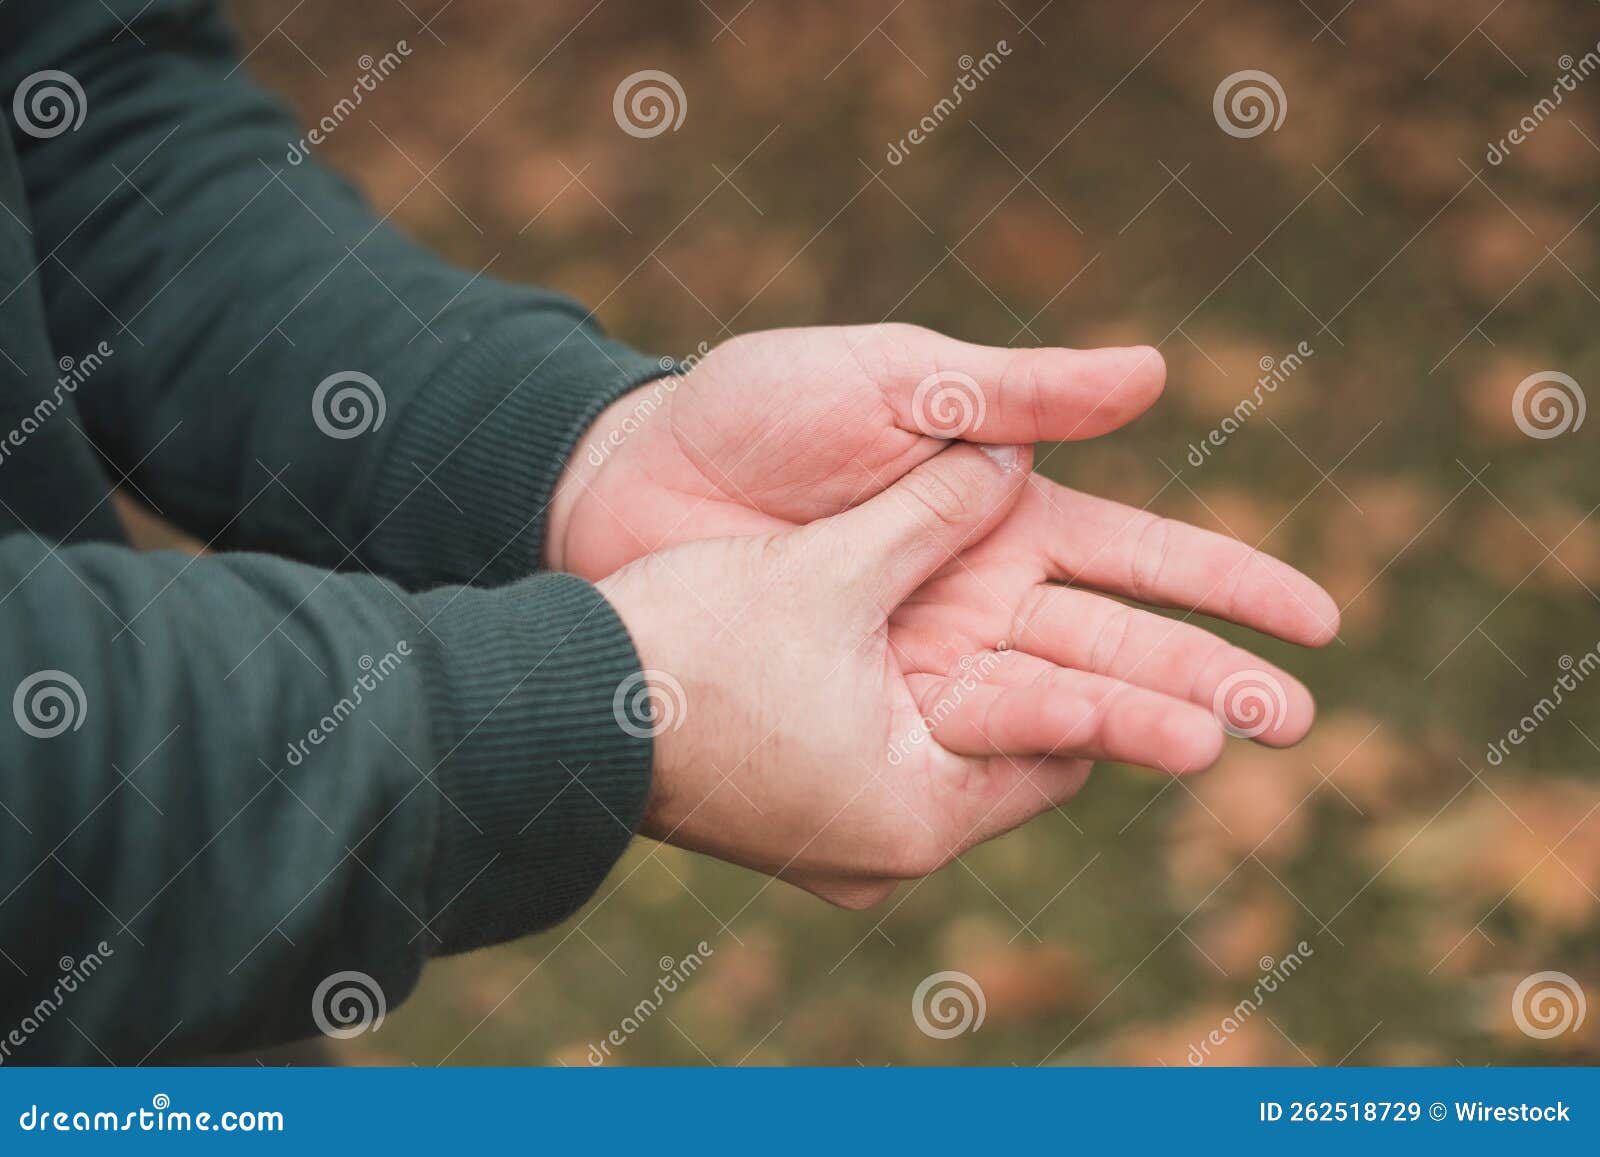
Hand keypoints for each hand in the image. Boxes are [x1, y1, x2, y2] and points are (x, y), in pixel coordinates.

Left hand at [562, 321, 1337, 763]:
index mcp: (1004, 506)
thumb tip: (1157, 376)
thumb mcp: (895, 381)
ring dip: (1129, 726)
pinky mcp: (866, 698)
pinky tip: (1080, 781)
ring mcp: (927, 652)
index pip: (1146, 554)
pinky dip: (1018, 764)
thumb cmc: (762, 408)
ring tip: (1205, 753)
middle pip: (1118, 643)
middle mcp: (981, 591)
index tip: (1319, 622)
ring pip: (1052, 702)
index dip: (1231, 586)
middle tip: (1292, 724)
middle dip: (1208, 677)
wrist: (630, 475)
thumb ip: (1017, 392)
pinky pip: (957, 744)